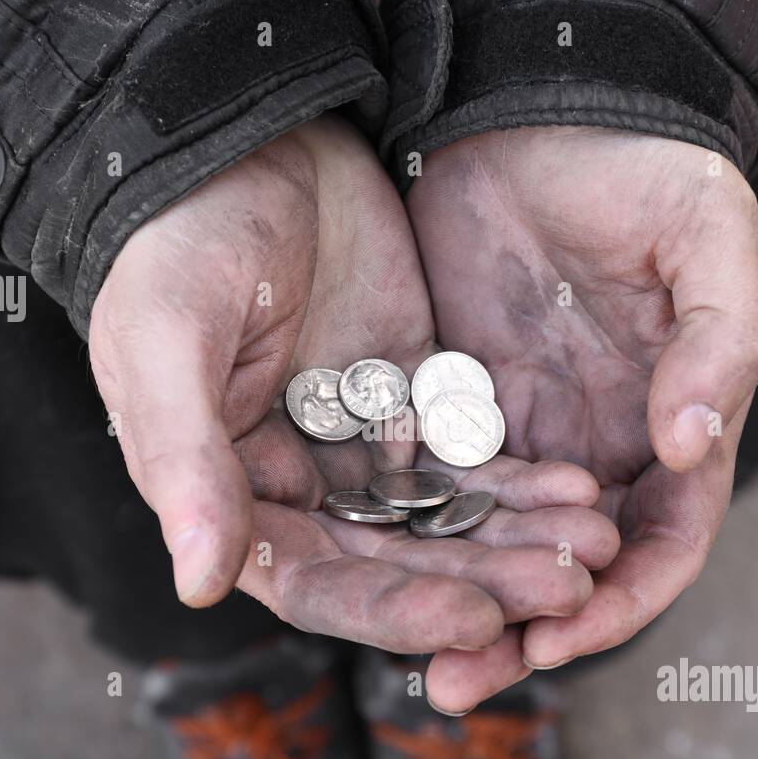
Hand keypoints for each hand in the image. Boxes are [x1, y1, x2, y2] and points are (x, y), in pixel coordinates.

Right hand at [90, 116, 618, 655]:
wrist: (244, 139)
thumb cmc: (177, 242)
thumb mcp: (165, 344)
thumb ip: (185, 463)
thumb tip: (201, 584)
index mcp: (231, 494)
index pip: (317, 582)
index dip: (395, 609)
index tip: (476, 619)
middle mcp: (299, 485)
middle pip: (397, 561)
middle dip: (482, 579)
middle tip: (568, 584)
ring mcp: (360, 441)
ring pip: (444, 515)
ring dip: (515, 536)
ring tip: (592, 543)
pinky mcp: (411, 394)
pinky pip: (469, 451)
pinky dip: (519, 476)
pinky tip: (575, 487)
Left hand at [407, 127, 757, 711]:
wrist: (546, 109)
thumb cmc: (648, 167)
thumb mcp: (703, 241)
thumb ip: (714, 345)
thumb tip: (685, 448)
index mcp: (680, 423)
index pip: (665, 542)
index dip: (621, 601)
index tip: (560, 639)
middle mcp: (607, 445)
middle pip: (575, 568)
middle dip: (524, 631)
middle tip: (458, 684)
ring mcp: (534, 430)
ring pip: (501, 543)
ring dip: (463, 603)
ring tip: (414, 664)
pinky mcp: (464, 404)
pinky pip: (442, 487)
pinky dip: (419, 536)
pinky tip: (374, 573)